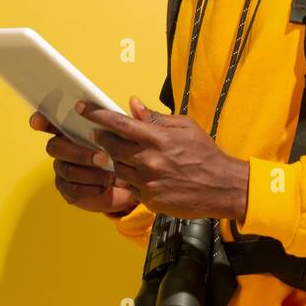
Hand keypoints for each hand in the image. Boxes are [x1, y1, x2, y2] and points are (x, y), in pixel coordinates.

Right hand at [30, 112, 139, 216]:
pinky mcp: (68, 189)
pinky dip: (89, 188)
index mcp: (75, 130)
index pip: (52, 122)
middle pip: (56, 147)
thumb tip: (134, 101)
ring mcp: (64, 168)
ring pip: (66, 169)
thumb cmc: (127, 155)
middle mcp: (64, 148)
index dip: (42, 120)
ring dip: (90, 173)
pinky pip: (71, 188)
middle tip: (102, 158)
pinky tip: (104, 187)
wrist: (131, 185)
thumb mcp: (132, 137)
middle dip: (78, 152)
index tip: (37, 122)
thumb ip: (131, 120)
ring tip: (111, 176)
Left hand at [74, 96, 249, 221]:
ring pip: (116, 167)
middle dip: (100, 137)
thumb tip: (133, 105)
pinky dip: (128, 177)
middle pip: (111, 146)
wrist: (222, 187)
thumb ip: (156, 117)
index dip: (97, 114)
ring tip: (118, 152)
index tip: (83, 108)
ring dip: (113, 158)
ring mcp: (147, 182)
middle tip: (97, 132)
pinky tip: (137, 172)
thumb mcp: (185, 127)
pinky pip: (129, 186)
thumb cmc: (205, 153)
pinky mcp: (149, 200)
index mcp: (158, 139)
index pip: (119, 123)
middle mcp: (149, 161)